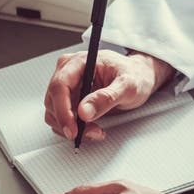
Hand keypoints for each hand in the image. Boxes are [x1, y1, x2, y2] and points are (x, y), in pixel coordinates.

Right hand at [44, 49, 175, 141]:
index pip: (60, 85)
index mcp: (80, 61)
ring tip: (96, 131)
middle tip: (93, 131)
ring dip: (72, 128)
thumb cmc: (135, 75)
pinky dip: (74, 128)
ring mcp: (68, 86)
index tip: (73, 129)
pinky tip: (92, 128)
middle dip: (70, 122)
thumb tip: (84, 111)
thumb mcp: (127, 86)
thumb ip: (106, 97)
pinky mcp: (69, 99)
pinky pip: (62, 118)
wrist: (139, 77)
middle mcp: (69, 71)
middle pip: (54, 101)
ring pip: (54, 113)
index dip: (62, 110)